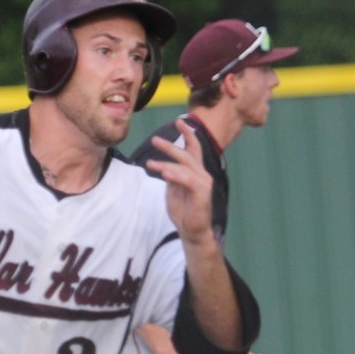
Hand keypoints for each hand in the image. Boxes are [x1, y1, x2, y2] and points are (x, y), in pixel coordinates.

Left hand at [147, 121, 214, 247]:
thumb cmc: (184, 211)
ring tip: (151, 163)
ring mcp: (203, 183)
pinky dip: (176, 175)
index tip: (178, 121)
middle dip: (170, 146)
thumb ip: (171, 177)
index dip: (187, 134)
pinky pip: (188, 180)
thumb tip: (165, 166)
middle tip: (154, 140)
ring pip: (185, 166)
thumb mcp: (173, 190)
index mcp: (195, 172)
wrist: (192, 231)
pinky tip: (164, 173)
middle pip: (186, 154)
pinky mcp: (202, 193)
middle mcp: (202, 174)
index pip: (194, 149)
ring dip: (167, 163)